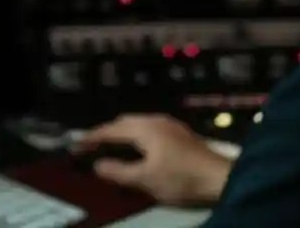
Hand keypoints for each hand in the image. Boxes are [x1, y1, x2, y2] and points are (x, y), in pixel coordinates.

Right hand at [75, 113, 232, 207]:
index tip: (76, 147)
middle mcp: (156, 120)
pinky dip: (137, 137)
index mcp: (145, 128)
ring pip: (138, 125)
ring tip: (113, 149)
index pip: (111, 130)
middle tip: (93, 147)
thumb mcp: (145, 180)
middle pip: (124, 122)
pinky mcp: (181, 134)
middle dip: (107, 133)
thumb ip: (118, 172)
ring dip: (123, 134)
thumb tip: (97, 165)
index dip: (92, 138)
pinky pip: (150, 130)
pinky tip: (140, 150)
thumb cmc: (181, 179)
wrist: (223, 179)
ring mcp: (171, 125)